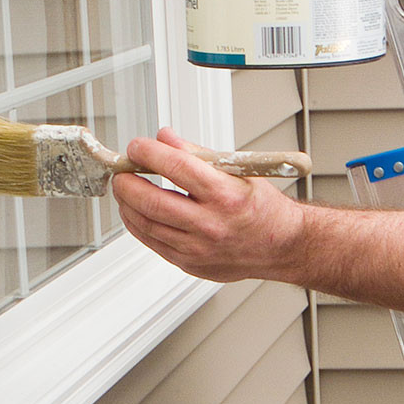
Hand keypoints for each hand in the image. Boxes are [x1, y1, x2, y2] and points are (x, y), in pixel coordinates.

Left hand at [112, 127, 305, 282]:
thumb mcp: (239, 171)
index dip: (148, 152)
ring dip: (127, 203)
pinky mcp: (190, 264)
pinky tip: (136, 211)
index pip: (176, 166)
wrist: (281, 246)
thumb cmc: (263, 208)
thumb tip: (165, 139)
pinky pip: (152, 243)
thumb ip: (198, 154)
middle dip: (127, 182)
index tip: (137, 147)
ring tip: (126, 189)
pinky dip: (137, 224)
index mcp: (226, 195)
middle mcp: (211, 224)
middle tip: (122, 171)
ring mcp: (199, 248)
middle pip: (151, 200)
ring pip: (145, 224)